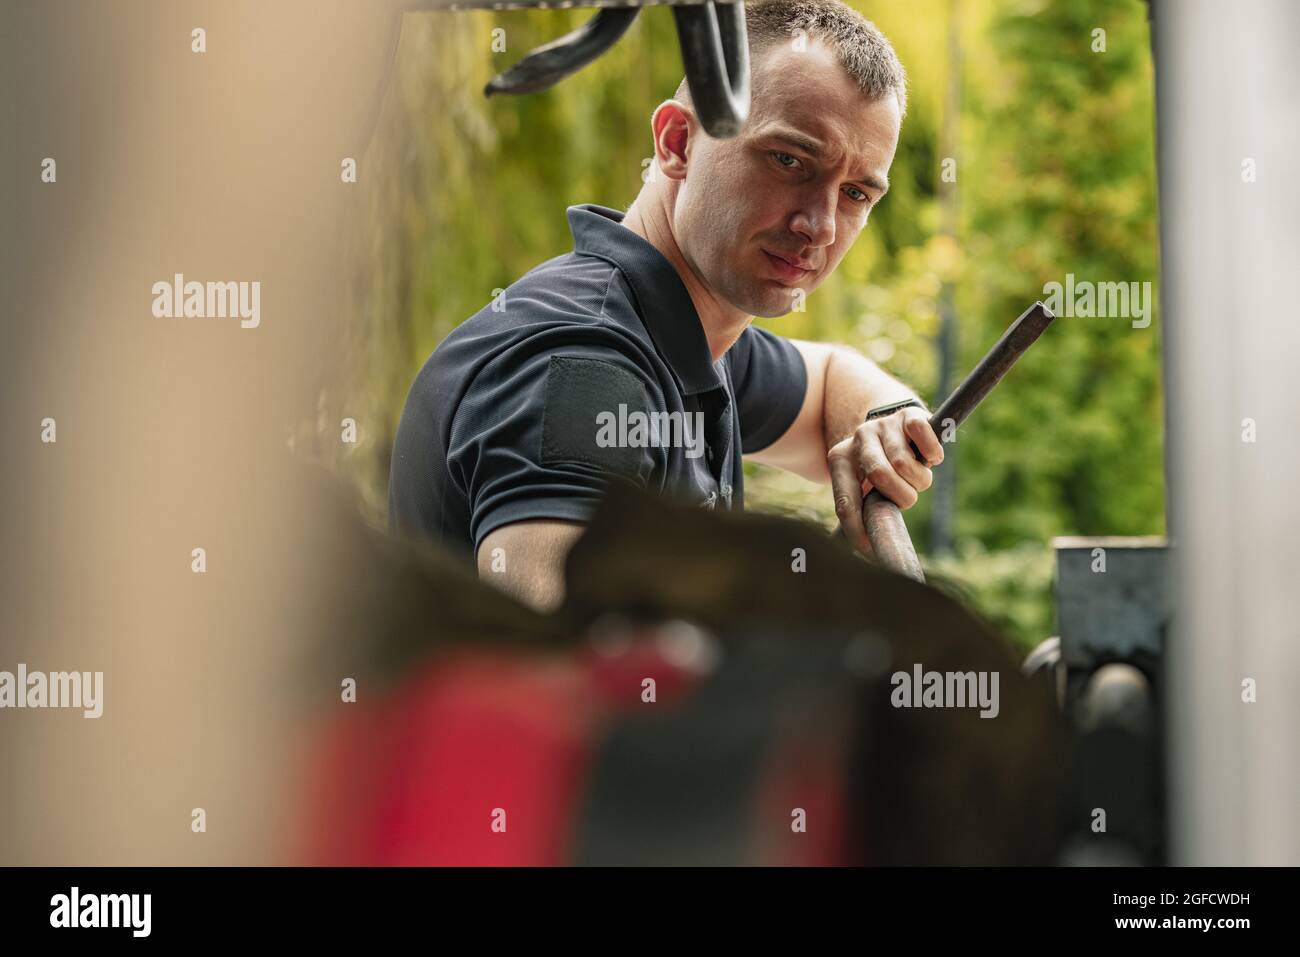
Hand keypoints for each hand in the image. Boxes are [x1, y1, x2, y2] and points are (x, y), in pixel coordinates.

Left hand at [827, 406, 944, 555]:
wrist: (893, 422)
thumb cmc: (879, 464)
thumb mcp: (863, 483)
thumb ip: (863, 508)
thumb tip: (868, 551)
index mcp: (840, 460)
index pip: (845, 501)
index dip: (858, 529)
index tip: (871, 548)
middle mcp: (858, 438)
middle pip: (880, 475)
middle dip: (901, 496)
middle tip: (906, 498)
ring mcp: (884, 424)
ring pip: (905, 462)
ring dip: (919, 480)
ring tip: (916, 478)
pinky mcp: (910, 415)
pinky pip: (924, 437)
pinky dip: (932, 454)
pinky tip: (930, 458)